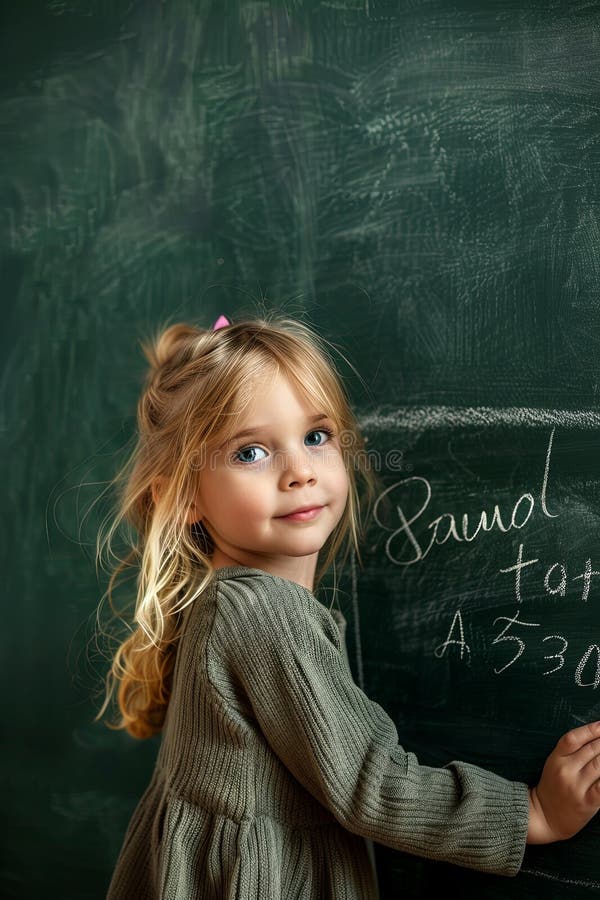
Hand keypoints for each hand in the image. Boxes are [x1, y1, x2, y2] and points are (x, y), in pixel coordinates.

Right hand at [527, 721, 599, 843]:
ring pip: (599, 765)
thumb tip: (595, 738)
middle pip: (590, 750)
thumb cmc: (553, 788)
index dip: (589, 730)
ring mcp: (576, 787)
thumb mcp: (554, 765)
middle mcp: (565, 771)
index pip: (573, 738)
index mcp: (556, 759)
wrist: (545, 816)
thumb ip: (571, 752)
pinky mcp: (587, 802)